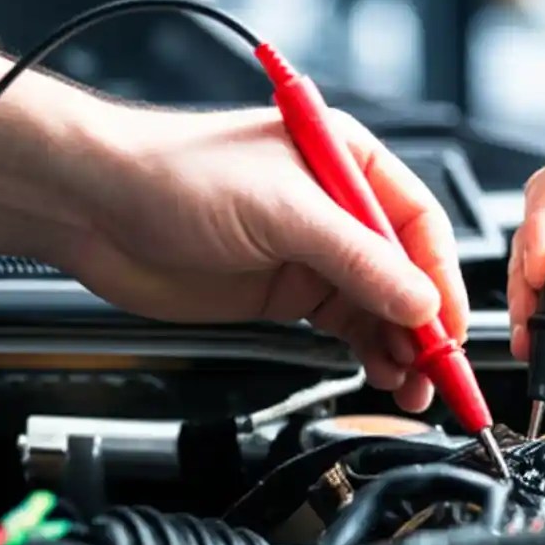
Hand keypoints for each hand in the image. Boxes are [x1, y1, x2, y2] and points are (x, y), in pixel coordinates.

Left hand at [56, 106, 467, 412]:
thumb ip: (357, 259)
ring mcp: (311, 253)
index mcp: (346, 161)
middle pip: (405, 271)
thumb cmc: (175, 175)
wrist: (95, 209)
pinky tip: (380, 373)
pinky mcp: (286, 292)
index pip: (417, 223)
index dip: (440, 277)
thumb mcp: (282, 210)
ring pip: (378, 306)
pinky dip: (367, 353)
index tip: (449, 324)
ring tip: (412, 384)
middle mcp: (336, 207)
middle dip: (426, 322)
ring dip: (399, 345)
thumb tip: (420, 301)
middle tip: (439, 367)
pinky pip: (345, 327)